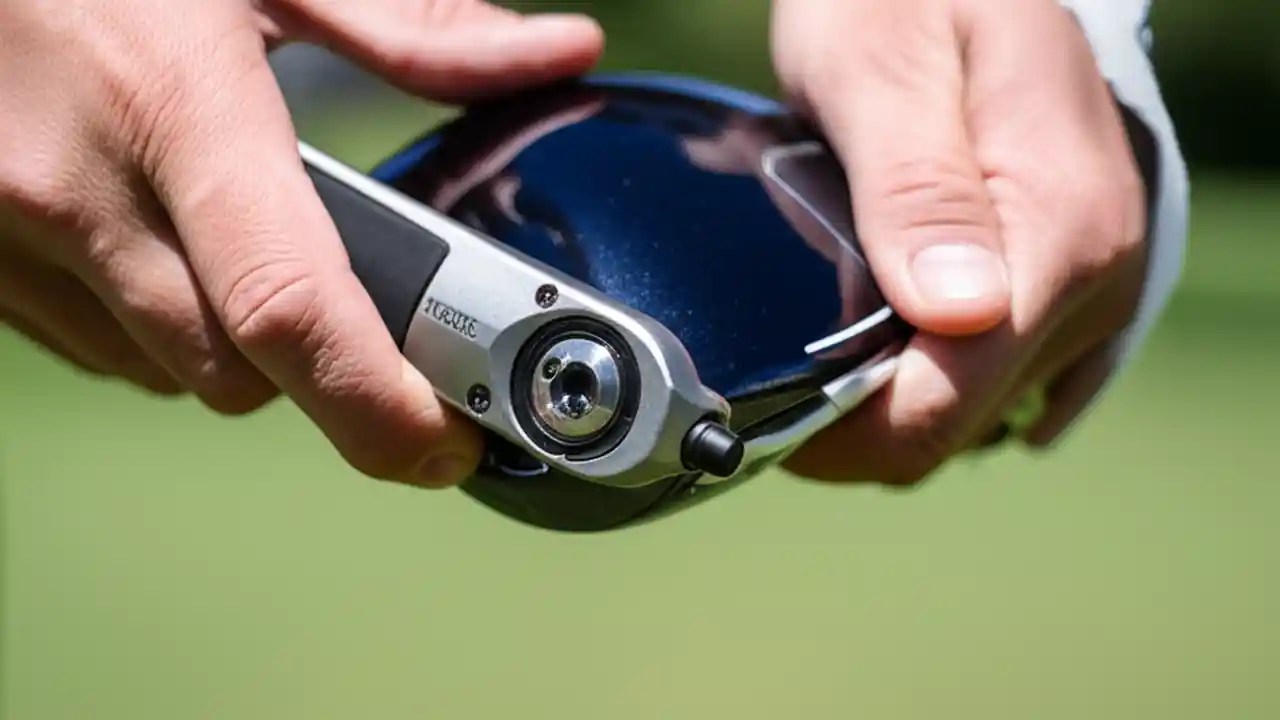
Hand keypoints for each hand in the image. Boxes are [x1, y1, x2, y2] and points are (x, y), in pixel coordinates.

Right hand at [0, 0, 602, 486]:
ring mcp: (10, 236)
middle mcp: (80, 191)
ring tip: (240, 248)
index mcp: (174, 107)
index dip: (380, 407)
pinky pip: (93, 348)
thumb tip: (553, 53)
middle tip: (356, 312)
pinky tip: (160, 249)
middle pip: (238, 372)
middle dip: (312, 367)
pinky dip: (148, 328)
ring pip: (164, 371)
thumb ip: (416, 29)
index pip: (291, 309)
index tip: (447, 445)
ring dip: (228, 347)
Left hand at [770, 0, 1148, 483]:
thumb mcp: (884, 66)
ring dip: (885, 397)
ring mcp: (1090, 291)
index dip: (845, 431)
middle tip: (772, 361)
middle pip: (959, 422)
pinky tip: (873, 334)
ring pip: (971, 412)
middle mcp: (1096, 276)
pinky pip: (990, 383)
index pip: (948, 401)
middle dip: (856, 418)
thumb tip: (953, 314)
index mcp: (1061, 228)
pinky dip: (922, 378)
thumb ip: (917, 187)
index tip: (764, 415)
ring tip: (817, 331)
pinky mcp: (1068, 294)